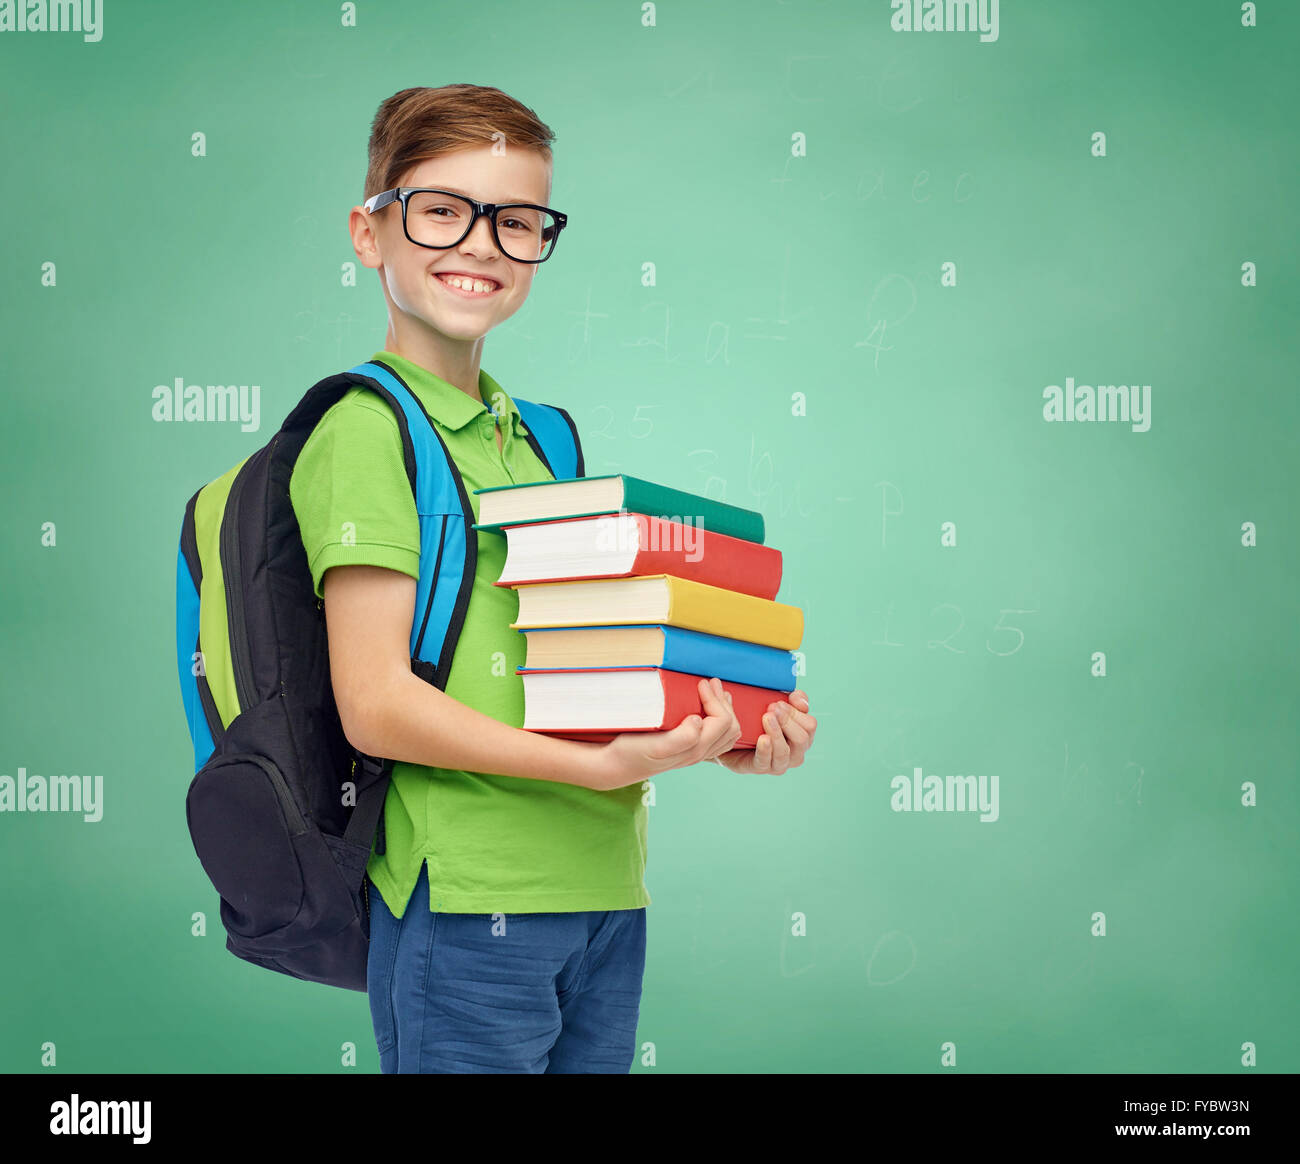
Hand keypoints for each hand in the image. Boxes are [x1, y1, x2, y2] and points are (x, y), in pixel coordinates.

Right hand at [589, 677, 741, 789]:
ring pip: (726, 733)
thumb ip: (682, 737)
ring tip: (715, 691)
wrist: (615, 765)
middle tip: (711, 682)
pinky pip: (715, 736)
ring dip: (724, 709)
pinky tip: (707, 708)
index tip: (700, 684)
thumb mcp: (655, 745)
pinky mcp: (685, 748)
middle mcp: (698, 753)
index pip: (722, 721)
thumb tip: (699, 721)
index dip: (715, 700)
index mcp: (695, 749)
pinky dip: (718, 718)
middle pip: (730, 727)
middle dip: (724, 702)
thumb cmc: (632, 753)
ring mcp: (693, 752)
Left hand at [712, 689, 815, 774]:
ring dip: (776, 733)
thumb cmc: (758, 720)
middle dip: (787, 721)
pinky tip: (762, 738)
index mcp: (802, 736)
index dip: (796, 712)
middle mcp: (795, 753)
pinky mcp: (761, 768)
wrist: (732, 735)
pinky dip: (765, 749)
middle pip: (802, 739)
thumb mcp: (776, 707)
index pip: (810, 725)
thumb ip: (791, 700)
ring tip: (766, 718)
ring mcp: (779, 763)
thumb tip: (798, 697)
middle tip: (771, 708)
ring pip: (785, 751)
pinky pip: (766, 761)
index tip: (780, 702)